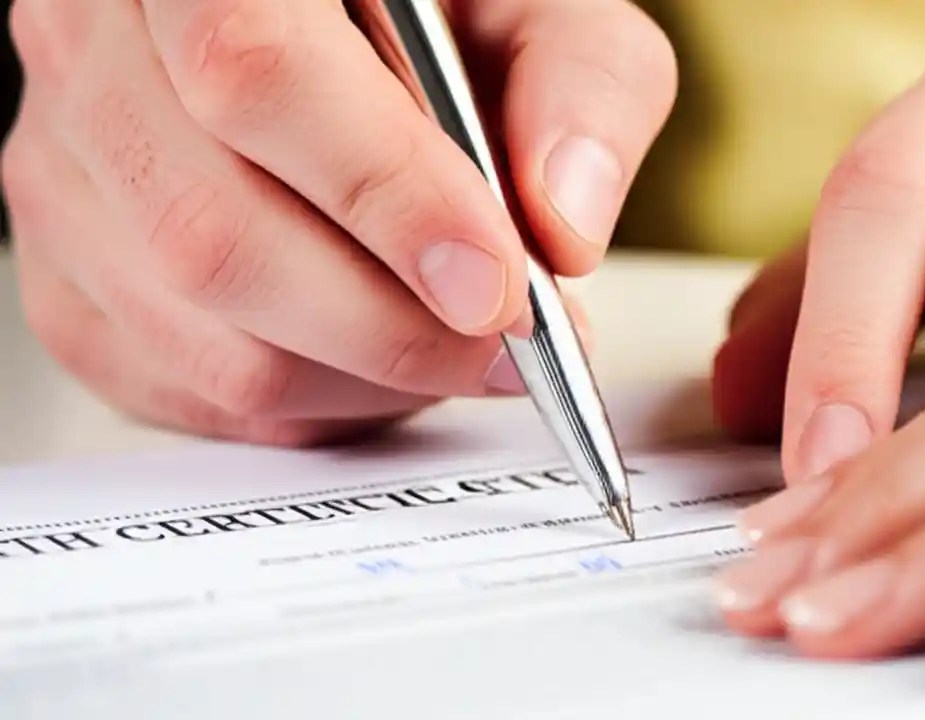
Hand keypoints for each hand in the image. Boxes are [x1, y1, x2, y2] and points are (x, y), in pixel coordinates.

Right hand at [5, 0, 674, 443]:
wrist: (357, 44)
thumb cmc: (443, 21)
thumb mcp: (544, 12)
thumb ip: (581, 90)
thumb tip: (562, 228)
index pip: (255, 69)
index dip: (382, 196)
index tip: (495, 287)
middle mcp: (98, 44)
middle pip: (212, 229)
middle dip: (389, 326)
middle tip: (507, 345)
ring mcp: (64, 163)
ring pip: (196, 327)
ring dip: (359, 373)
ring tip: (455, 344)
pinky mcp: (69, 269)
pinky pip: (182, 383)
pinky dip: (308, 399)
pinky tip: (377, 358)